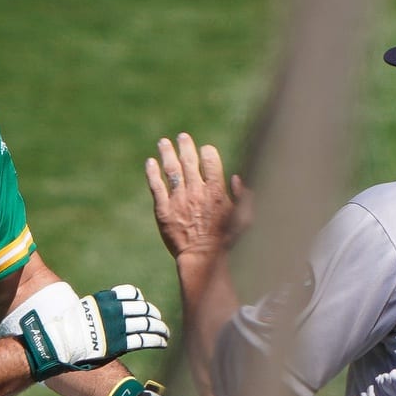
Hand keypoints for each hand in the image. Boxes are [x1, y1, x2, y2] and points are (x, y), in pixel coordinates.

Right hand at [1, 282, 168, 379]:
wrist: (60, 342)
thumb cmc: (67, 329)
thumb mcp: (82, 311)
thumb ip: (96, 311)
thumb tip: (96, 315)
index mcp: (105, 300)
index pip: (131, 293)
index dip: (140, 300)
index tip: (144, 306)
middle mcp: (114, 310)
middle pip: (142, 308)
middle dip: (153, 315)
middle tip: (159, 321)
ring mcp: (118, 326)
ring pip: (147, 324)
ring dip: (160, 328)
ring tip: (166, 333)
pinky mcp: (120, 343)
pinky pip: (144, 340)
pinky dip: (157, 340)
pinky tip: (163, 342)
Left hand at [145, 133, 248, 260]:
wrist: (202, 258)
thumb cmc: (225, 240)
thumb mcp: (244, 218)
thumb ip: (243, 197)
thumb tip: (236, 177)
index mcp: (216, 191)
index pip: (211, 161)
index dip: (207, 152)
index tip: (205, 149)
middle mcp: (196, 191)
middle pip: (189, 161)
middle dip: (186, 146)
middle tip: (182, 137)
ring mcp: (178, 200)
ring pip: (171, 170)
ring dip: (167, 153)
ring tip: (163, 143)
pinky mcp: (163, 210)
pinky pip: (156, 186)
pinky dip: (152, 173)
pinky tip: (150, 162)